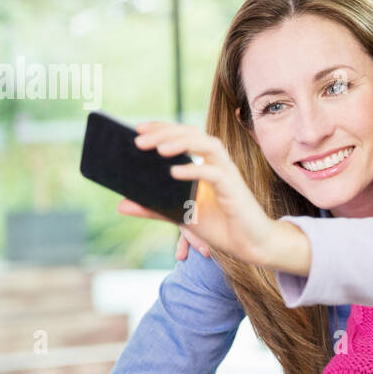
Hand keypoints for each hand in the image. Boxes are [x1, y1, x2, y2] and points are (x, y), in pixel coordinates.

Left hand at [118, 121, 281, 266]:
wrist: (251, 245)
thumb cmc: (222, 227)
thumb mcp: (180, 216)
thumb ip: (153, 208)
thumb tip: (121, 205)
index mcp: (205, 164)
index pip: (184, 135)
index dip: (162, 128)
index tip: (137, 129)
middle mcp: (218, 163)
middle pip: (194, 134)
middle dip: (166, 132)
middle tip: (138, 140)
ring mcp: (228, 174)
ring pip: (208, 144)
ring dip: (182, 143)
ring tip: (158, 150)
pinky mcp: (234, 189)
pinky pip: (215, 172)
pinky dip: (194, 169)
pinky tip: (174, 173)